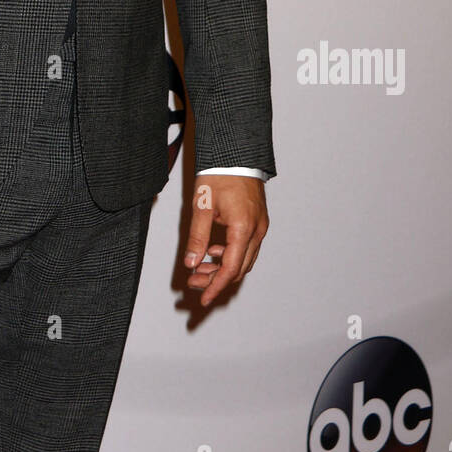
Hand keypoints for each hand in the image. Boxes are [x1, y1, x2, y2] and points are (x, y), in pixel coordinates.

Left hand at [183, 175, 267, 307]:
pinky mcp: (258, 221)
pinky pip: (247, 248)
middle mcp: (256, 231)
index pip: (230, 269)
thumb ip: (197, 237)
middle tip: (194, 283)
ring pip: (244, 260)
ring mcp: (260, 226)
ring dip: (223, 269)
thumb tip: (191, 263)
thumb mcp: (202, 205)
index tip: (204, 299)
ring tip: (200, 269)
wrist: (237, 152)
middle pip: (238, 268)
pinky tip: (214, 251)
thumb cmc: (220, 173)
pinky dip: (231, 256)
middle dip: (216, 279)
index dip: (216, 286)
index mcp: (243, 229)